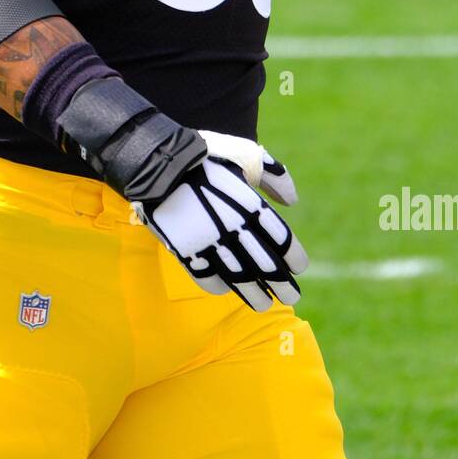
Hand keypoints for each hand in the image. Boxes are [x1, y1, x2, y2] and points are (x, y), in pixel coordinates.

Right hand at [54, 76, 307, 310]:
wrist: (159, 160)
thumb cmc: (207, 153)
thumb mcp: (247, 154)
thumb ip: (274, 176)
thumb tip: (292, 200)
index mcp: (252, 207)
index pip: (281, 242)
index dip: (293, 259)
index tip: (298, 268)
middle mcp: (234, 230)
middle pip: (265, 266)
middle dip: (281, 285)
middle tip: (291, 297)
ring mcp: (209, 243)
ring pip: (239, 278)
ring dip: (254, 294)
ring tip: (264, 305)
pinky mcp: (185, 250)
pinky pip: (206, 277)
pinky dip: (218, 286)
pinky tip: (226, 290)